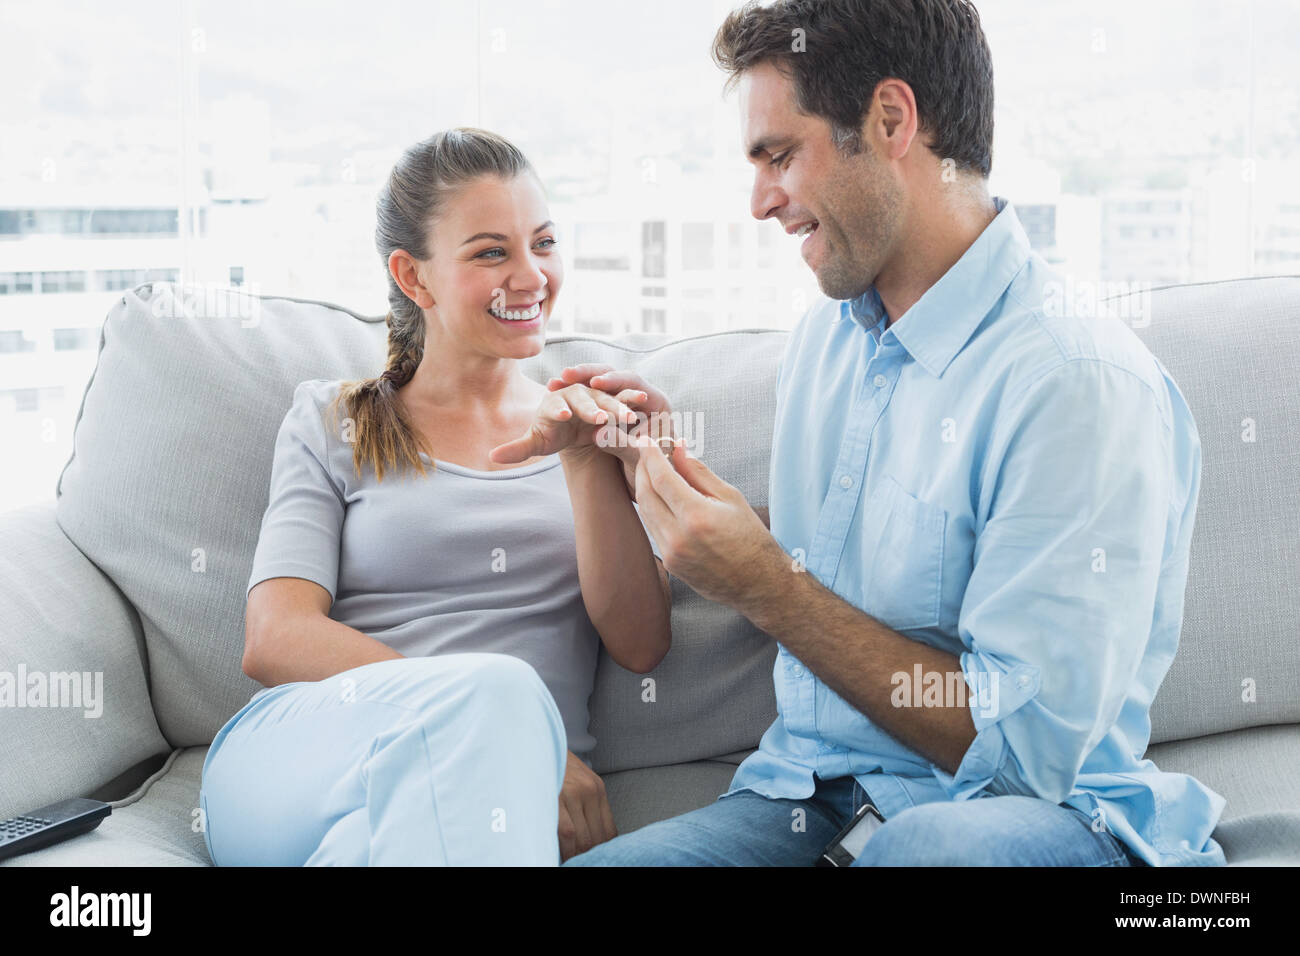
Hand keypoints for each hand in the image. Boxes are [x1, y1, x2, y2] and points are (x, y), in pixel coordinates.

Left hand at [489, 382, 641, 465]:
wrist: (574, 424)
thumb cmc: (554, 434)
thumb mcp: (538, 444)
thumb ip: (518, 449)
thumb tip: (492, 457)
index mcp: (554, 403)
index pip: (555, 404)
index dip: (559, 408)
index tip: (563, 416)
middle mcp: (575, 393)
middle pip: (583, 398)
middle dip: (593, 408)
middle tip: (601, 419)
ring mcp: (595, 394)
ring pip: (606, 396)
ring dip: (617, 402)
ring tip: (628, 415)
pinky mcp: (613, 396)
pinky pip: (623, 394)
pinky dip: (632, 395)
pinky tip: (643, 400)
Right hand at [548, 364, 675, 495]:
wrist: (648, 478)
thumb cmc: (648, 468)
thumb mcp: (637, 458)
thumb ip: (621, 444)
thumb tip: (599, 433)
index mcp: (657, 402)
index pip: (633, 381)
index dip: (613, 381)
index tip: (595, 382)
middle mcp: (639, 394)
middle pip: (611, 374)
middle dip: (588, 373)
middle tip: (567, 374)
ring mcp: (621, 399)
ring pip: (597, 382)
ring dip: (576, 379)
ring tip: (554, 381)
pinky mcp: (607, 406)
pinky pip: (588, 393)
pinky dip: (573, 389)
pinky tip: (553, 387)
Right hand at [557, 749, 616, 861]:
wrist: (536, 741)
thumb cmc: (553, 765)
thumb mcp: (577, 781)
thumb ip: (586, 806)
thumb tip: (592, 840)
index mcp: (597, 789)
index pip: (609, 831)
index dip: (602, 850)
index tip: (594, 857)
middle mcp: (589, 791)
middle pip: (597, 838)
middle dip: (588, 855)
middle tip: (579, 860)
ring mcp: (573, 794)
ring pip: (582, 839)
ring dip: (576, 855)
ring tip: (569, 859)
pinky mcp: (556, 798)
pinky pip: (567, 834)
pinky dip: (565, 849)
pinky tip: (559, 853)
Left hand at [628, 435, 781, 607]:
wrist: (758, 583)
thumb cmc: (750, 536)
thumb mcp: (731, 497)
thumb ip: (699, 472)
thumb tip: (678, 448)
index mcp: (697, 517)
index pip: (662, 478)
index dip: (650, 455)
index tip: (646, 440)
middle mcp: (679, 537)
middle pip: (646, 494)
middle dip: (643, 469)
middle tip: (646, 452)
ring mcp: (671, 553)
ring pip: (645, 512)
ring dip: (644, 488)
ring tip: (652, 470)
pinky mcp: (670, 564)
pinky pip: (652, 529)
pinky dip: (652, 508)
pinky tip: (659, 496)